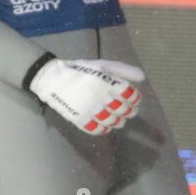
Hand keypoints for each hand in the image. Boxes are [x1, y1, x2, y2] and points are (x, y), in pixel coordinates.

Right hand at [29, 58, 143, 134]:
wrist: (53, 78)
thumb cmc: (81, 70)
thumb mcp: (103, 65)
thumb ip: (124, 70)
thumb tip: (143, 77)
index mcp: (107, 82)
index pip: (129, 95)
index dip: (135, 99)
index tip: (134, 101)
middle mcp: (100, 96)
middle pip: (122, 109)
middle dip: (128, 111)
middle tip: (129, 112)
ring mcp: (89, 108)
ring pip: (110, 120)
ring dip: (118, 122)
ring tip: (119, 120)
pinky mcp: (78, 118)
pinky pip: (94, 128)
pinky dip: (102, 129)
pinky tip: (105, 127)